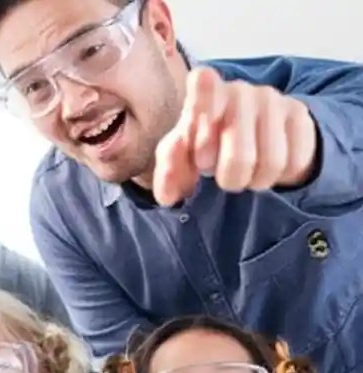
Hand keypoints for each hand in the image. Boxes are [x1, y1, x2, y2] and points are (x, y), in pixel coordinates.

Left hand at [154, 66, 318, 204]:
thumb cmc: (205, 145)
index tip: (201, 143)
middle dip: (230, 178)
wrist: (249, 136)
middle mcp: (238, 90)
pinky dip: (279, 175)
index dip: (202, 111)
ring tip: (246, 172)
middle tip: (223, 175)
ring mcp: (271, 99)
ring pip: (271, 162)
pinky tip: (267, 165)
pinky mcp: (298, 112)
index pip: (202, 82)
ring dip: (255, 180)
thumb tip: (167, 195)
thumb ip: (170, 172)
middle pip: (239, 156)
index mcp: (201, 93)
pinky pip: (294, 161)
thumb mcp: (181, 158)